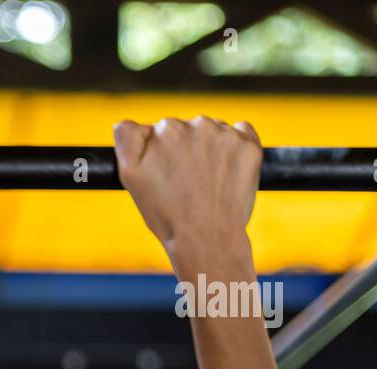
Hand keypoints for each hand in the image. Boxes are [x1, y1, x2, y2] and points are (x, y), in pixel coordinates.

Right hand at [113, 116, 260, 265]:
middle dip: (184, 151)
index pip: (158, 131)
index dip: (158, 155)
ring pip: (212, 132)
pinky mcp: (249, 145)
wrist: (205, 238)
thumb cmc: (166, 213)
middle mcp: (196, 124)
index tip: (163, 175)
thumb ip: (127, 138)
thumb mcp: (130, 176)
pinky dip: (235, 147)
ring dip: (209, 149)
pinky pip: (241, 132)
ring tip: (205, 183)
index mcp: (165, 129)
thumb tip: (130, 122)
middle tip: (185, 184)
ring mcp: (226, 134)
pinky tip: (226, 172)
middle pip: (186, 130)